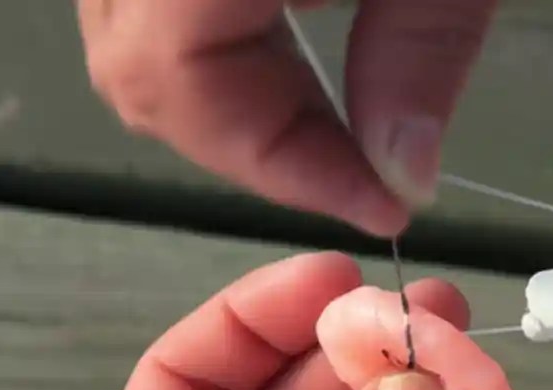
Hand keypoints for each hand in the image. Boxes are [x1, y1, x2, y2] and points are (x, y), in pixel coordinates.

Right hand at [76, 0, 498, 236]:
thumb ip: (419, 47)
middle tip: (356, 178)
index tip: (385, 206)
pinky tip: (293, 57)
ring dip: (231, 103)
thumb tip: (400, 177)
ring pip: (134, 42)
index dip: (283, 161)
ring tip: (332, 128)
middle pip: (139, 72)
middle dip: (253, 147)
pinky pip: (152, 7)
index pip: (181, 78)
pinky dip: (220, 47)